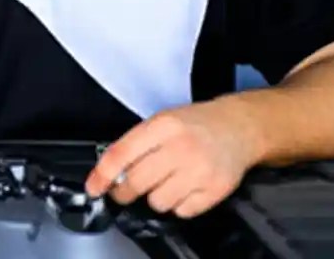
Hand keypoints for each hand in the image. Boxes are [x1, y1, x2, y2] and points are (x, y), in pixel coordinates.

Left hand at [85, 99, 259, 217]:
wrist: (239, 127)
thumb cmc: (196, 124)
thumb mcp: (162, 121)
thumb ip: (136, 143)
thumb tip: (109, 172)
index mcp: (162, 126)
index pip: (121, 154)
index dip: (102, 175)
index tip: (94, 188)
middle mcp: (181, 147)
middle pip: (136, 182)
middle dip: (125, 192)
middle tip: (126, 190)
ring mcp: (200, 170)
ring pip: (158, 201)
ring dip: (156, 197)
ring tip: (167, 182)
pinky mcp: (215, 189)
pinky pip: (183, 211)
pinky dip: (180, 204)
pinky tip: (186, 187)